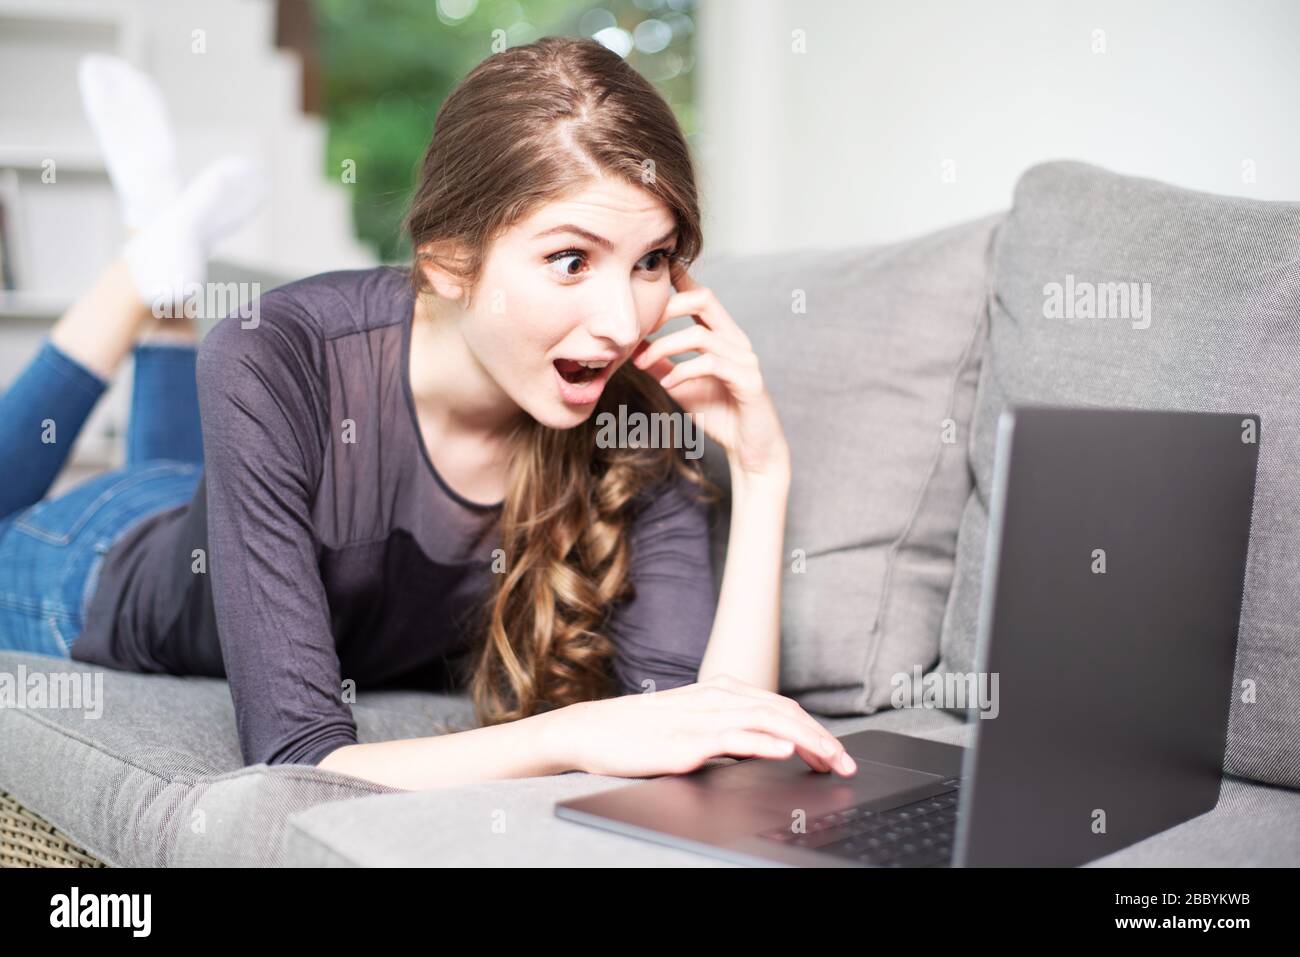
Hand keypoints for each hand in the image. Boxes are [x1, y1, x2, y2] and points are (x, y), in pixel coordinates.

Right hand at [545, 673, 858, 777]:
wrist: (591, 731)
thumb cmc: (639, 732)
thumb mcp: (692, 726)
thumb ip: (729, 732)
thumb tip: (768, 746)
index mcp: (720, 692)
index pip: (780, 707)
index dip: (814, 728)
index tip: (837, 753)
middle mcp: (715, 698)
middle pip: (781, 712)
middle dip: (820, 737)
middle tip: (845, 763)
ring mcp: (700, 717)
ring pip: (765, 721)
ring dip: (804, 740)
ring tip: (829, 759)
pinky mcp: (685, 740)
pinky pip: (731, 738)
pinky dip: (762, 742)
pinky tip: (783, 750)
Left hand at [631, 260, 789, 479]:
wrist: (750, 449)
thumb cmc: (720, 414)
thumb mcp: (682, 386)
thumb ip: (663, 365)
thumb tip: (636, 349)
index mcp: (722, 336)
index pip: (701, 297)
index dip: (679, 279)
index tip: (654, 271)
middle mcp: (736, 340)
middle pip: (704, 300)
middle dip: (667, 307)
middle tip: (638, 328)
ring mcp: (745, 359)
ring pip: (701, 336)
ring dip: (664, 347)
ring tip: (642, 364)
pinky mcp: (748, 381)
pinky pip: (711, 365)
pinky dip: (683, 371)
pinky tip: (668, 384)